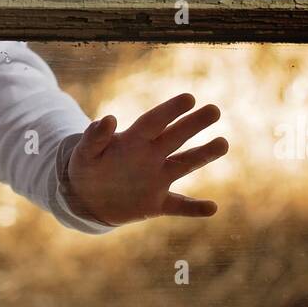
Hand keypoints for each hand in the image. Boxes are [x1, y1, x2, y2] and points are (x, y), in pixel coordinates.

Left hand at [65, 93, 227, 226]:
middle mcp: (151, 155)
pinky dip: (194, 208)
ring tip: (223, 143)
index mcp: (133, 140)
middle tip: (214, 110)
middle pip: (176, 137)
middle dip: (194, 124)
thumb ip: (94, 137)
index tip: (189, 98)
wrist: (87, 198)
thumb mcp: (84, 152)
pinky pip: (179, 206)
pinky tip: (212, 208)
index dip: (170, 110)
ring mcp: (156, 179)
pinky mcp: (156, 204)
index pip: (154, 121)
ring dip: (203, 155)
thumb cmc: (86, 167)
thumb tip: (107, 118)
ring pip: (184, 165)